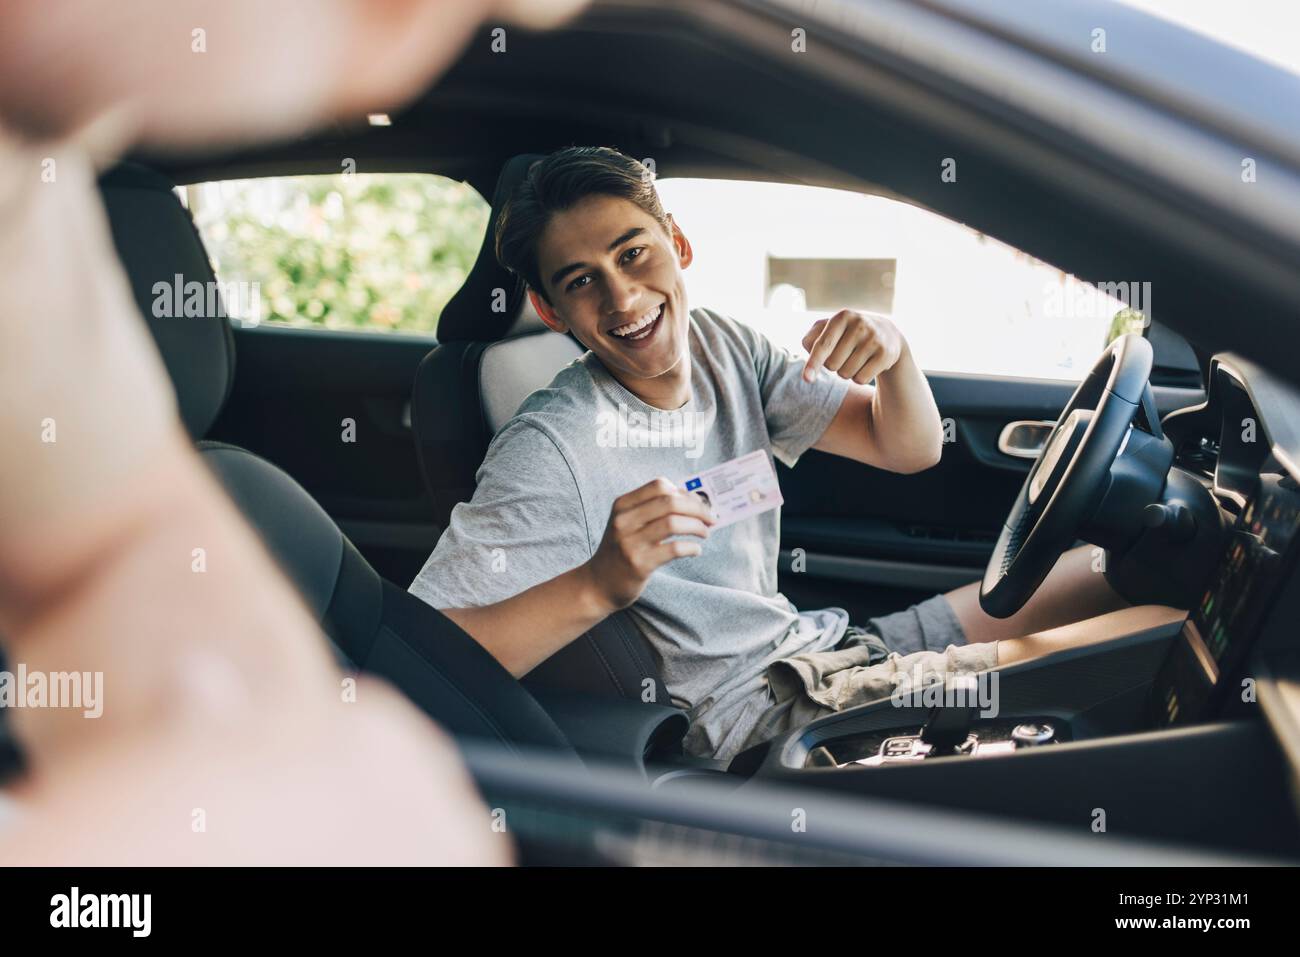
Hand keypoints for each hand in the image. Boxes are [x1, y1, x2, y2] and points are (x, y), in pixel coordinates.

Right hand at [586, 477, 714, 610]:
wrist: (599, 584)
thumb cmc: (621, 550)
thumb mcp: (627, 523)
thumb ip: (652, 509)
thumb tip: (693, 500)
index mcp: (622, 505)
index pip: (659, 485)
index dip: (684, 492)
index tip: (697, 503)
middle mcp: (624, 521)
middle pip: (670, 502)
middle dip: (697, 508)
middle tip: (711, 518)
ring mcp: (631, 542)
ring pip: (673, 523)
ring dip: (697, 526)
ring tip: (705, 533)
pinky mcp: (640, 563)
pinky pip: (674, 549)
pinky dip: (692, 548)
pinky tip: (695, 550)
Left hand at [801, 309, 904, 383]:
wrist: (887, 334)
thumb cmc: (847, 334)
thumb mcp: (829, 329)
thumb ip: (811, 340)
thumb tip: (809, 367)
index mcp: (842, 317)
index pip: (823, 345)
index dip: (813, 363)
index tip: (806, 379)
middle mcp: (859, 325)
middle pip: (832, 364)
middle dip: (833, 365)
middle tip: (845, 353)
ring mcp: (874, 339)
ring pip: (845, 374)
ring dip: (846, 372)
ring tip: (856, 358)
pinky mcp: (885, 354)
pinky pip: (860, 379)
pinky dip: (859, 377)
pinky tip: (867, 365)